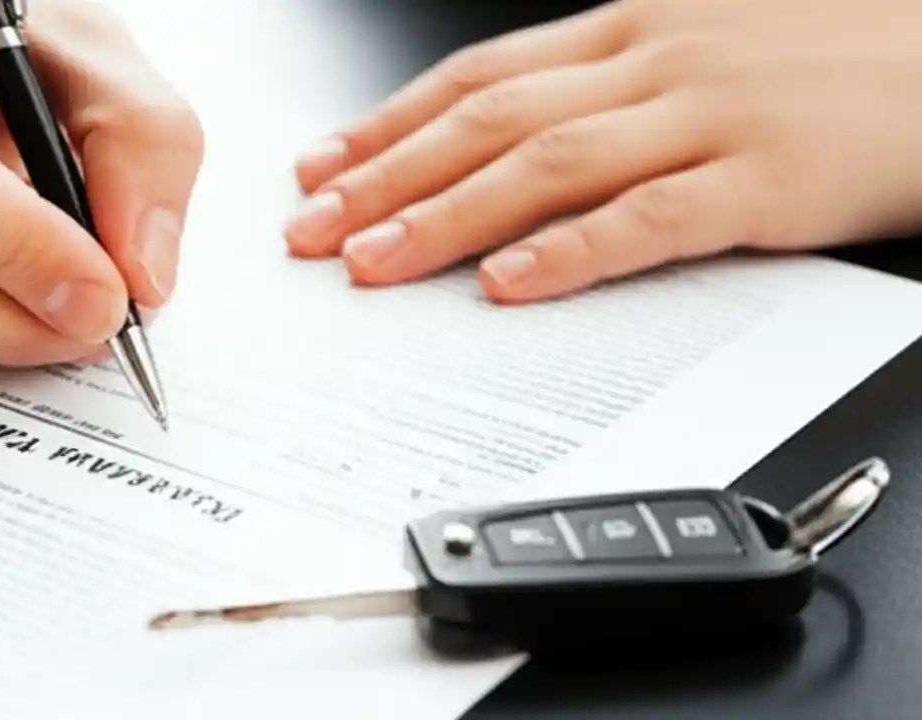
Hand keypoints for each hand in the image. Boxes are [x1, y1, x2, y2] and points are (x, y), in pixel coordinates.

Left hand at [286, 0, 921, 302]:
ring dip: (447, 216)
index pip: (477, 77)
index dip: (388, 124)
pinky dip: (572, 251)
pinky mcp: (764, 178)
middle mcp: (652, 63)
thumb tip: (501, 139)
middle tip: (311, 229)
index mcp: (629, 31)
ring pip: (549, 165)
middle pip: (488, 121)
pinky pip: (651, 217)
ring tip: (373, 261)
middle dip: (386, 177)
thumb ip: (601, 90)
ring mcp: (707, 116)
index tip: (319, 167)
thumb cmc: (823, 60)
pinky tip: (509, 282)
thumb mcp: (697, 48)